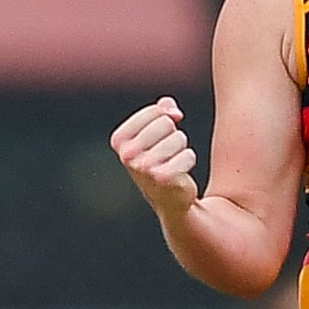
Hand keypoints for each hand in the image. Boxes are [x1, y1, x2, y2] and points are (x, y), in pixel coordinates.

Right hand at [111, 97, 202, 219]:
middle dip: (173, 135)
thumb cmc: (161, 159)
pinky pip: (188, 155)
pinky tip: (180, 173)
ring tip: (172, 163)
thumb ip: (162, 110)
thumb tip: (172, 109)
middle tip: (167, 153)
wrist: (168, 198)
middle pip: (167, 123)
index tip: (163, 135)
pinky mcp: (162, 179)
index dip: (167, 118)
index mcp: (119, 140)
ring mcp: (143, 167)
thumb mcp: (157, 131)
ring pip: (179, 138)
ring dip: (181, 149)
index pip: (155, 111)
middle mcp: (127, 154)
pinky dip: (188, 161)